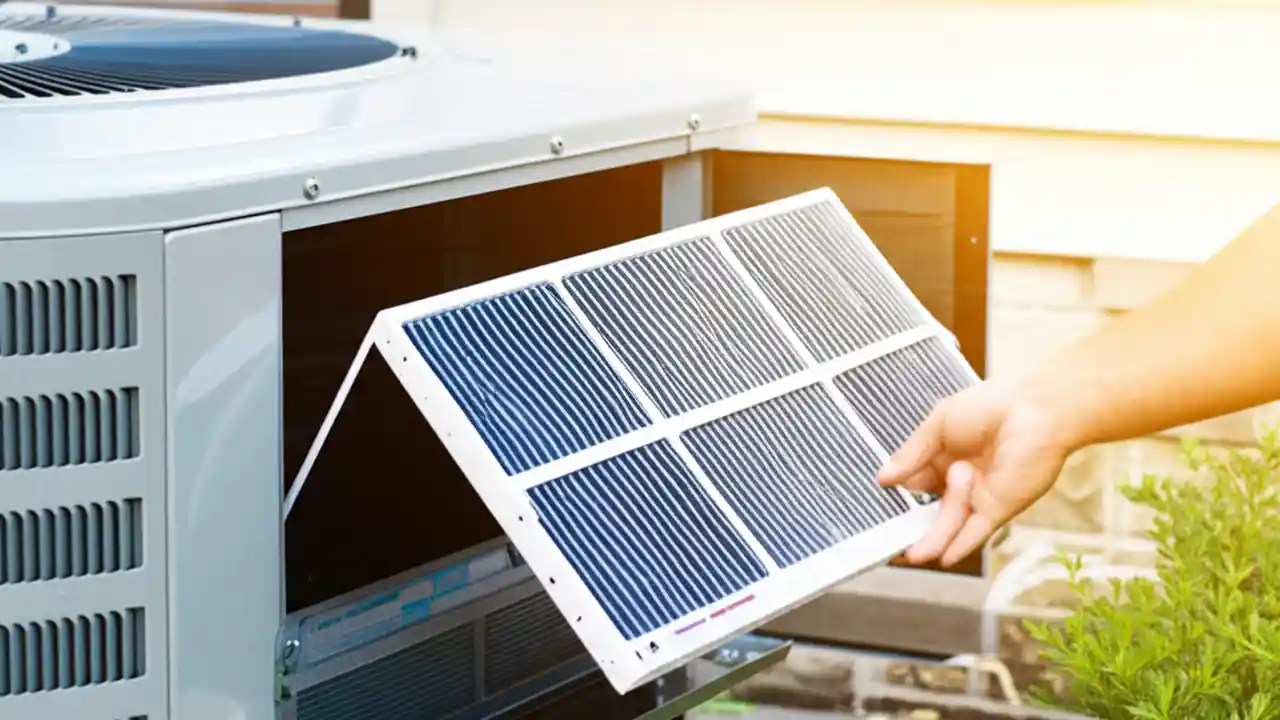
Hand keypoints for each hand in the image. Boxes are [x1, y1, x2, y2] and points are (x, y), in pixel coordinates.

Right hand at [876, 380, 1074, 566]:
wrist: (1035, 408)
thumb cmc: (991, 405)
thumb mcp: (938, 424)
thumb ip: (911, 453)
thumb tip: (882, 478)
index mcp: (942, 458)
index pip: (913, 486)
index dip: (896, 498)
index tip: (877, 510)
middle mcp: (959, 481)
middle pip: (929, 510)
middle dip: (911, 527)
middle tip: (890, 541)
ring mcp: (978, 496)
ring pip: (950, 522)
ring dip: (932, 539)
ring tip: (912, 554)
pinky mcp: (999, 507)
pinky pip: (977, 530)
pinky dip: (961, 544)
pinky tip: (943, 557)